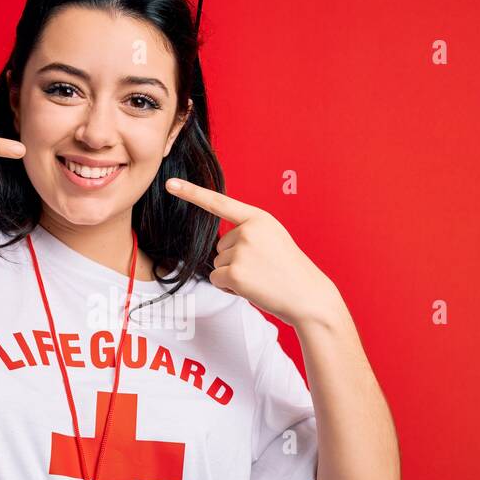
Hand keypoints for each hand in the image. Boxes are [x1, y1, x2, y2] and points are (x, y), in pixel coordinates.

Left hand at [165, 177, 339, 326]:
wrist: (309, 296)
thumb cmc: (290, 271)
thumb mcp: (273, 239)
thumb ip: (249, 234)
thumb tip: (222, 247)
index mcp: (258, 218)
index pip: (219, 203)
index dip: (191, 193)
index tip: (170, 183)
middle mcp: (247, 230)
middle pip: (220, 246)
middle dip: (235, 261)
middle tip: (263, 270)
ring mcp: (240, 251)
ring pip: (218, 264)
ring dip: (233, 275)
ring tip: (261, 279)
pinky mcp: (234, 273)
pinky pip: (217, 279)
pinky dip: (229, 287)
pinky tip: (252, 288)